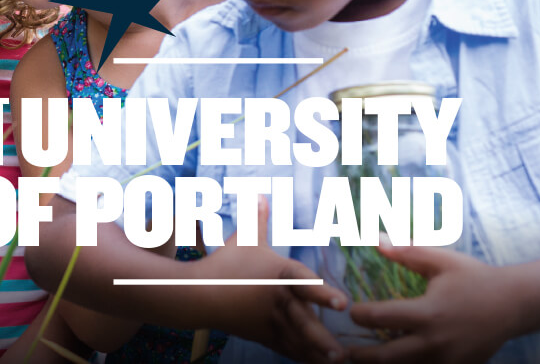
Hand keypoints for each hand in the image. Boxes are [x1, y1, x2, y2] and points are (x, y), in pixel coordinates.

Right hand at [195, 200, 348, 362]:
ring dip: (317, 350)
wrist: (196, 293)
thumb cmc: (224, 263)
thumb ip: (257, 218)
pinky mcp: (262, 334)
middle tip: (341, 351)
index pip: (304, 282)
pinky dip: (302, 355)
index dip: (323, 293)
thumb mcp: (242, 238)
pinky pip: (286, 346)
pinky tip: (319, 362)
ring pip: (297, 337)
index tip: (343, 304)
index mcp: (278, 272)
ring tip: (338, 361)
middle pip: (301, 318)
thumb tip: (261, 193)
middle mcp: (276, 298)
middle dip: (320, 335)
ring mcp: (268, 319)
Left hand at [345, 243, 515, 362]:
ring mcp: (447, 360)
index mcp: (428, 313)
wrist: (516, 305)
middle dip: (360, 355)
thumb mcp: (442, 261)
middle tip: (346, 350)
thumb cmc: (475, 279)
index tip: (351, 311)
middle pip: (385, 357)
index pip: (379, 318)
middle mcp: (436, 341)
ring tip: (365, 358)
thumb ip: (406, 252)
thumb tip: (375, 238)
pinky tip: (396, 359)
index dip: (358, 315)